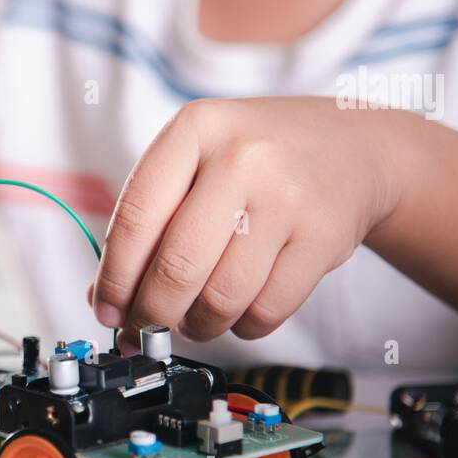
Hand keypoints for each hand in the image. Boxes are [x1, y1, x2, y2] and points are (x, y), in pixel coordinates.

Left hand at [90, 97, 402, 343]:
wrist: (354, 147)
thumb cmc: (256, 160)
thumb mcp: (197, 162)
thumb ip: (148, 220)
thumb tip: (103, 299)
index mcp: (195, 129)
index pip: (134, 218)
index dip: (114, 278)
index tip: (106, 311)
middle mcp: (242, 158)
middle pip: (177, 267)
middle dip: (152, 313)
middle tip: (146, 328)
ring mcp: (288, 198)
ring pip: (221, 298)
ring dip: (199, 326)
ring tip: (195, 319)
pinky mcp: (325, 238)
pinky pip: (266, 312)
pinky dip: (243, 327)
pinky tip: (238, 312)